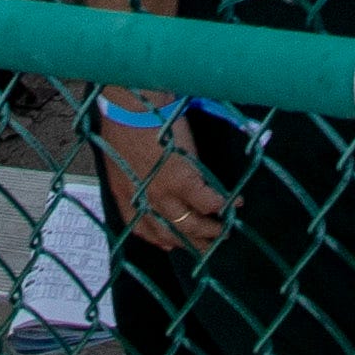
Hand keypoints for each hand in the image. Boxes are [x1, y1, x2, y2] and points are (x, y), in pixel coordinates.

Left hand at [98, 102, 234, 253]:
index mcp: (127, 196)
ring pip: (192, 225)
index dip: (160, 239)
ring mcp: (165, 194)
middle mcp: (146, 202)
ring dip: (210, 231)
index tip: (171, 244)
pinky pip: (209, 202)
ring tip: (224, 231)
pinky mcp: (184, 181)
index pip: (143, 229)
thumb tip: (144, 175)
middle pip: (172, 234)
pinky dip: (224, 205)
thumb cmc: (123, 123)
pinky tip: (234, 204)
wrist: (132, 107)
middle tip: (207, 246)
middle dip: (192, 243)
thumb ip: (132, 175)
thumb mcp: (119, 158)